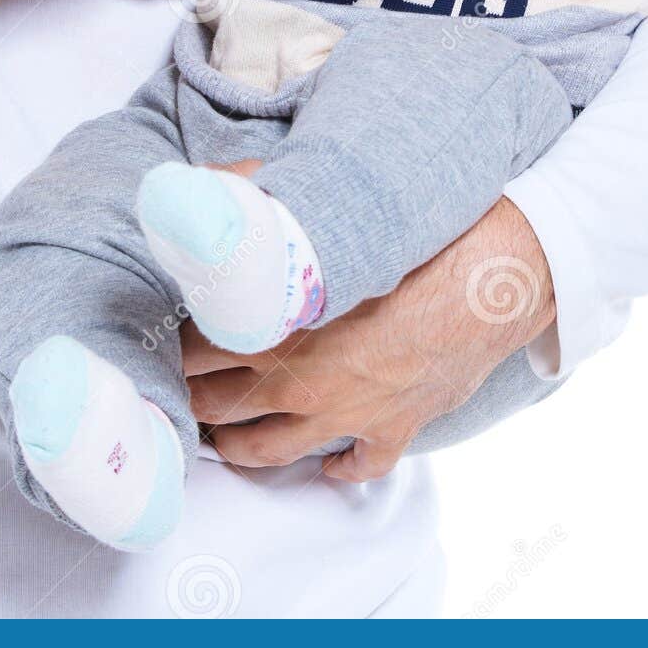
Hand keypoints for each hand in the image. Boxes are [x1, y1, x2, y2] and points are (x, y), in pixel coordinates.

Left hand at [183, 196, 554, 481]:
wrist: (486, 286)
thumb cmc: (409, 246)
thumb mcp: (327, 217)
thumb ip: (259, 197)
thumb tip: (210, 180)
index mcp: (274, 334)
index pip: (193, 351)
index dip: (172, 345)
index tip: (161, 340)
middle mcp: (299, 385)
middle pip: (217, 407)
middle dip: (191, 400)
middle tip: (176, 391)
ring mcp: (345, 417)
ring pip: (269, 451)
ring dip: (239, 446)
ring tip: (221, 437)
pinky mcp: (391, 431)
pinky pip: (357, 467)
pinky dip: (337, 467)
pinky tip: (326, 460)